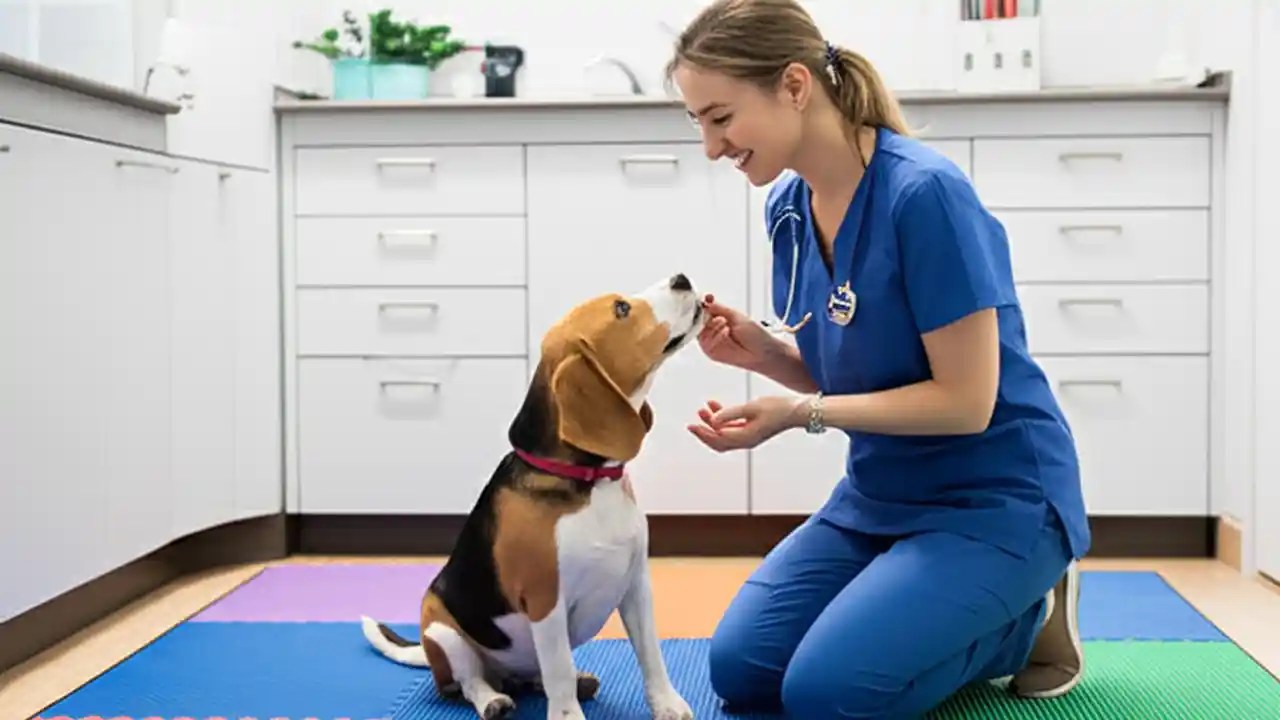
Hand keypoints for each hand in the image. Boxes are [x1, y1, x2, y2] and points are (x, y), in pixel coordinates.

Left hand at [687, 397, 805, 451]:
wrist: (797, 410)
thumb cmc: (777, 408)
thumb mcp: (751, 407)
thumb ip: (731, 413)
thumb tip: (713, 420)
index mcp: (745, 438)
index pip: (718, 440)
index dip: (703, 433)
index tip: (691, 425)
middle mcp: (746, 441)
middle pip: (718, 441)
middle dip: (704, 431)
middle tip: (692, 421)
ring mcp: (749, 436)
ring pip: (724, 434)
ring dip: (712, 423)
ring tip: (703, 409)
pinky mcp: (752, 429)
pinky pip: (732, 427)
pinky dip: (722, 419)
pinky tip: (715, 406)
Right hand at [697, 294, 781, 371]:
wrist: (762, 351)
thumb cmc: (754, 335)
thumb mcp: (735, 315)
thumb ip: (718, 308)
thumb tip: (706, 300)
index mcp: (717, 319)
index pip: (702, 311)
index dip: (701, 306)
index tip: (704, 301)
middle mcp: (712, 331)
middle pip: (697, 322)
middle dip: (704, 316)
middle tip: (711, 311)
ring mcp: (711, 342)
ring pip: (700, 332)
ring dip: (712, 325)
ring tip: (724, 322)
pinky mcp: (712, 352)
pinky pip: (705, 343)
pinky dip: (715, 336)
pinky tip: (725, 331)